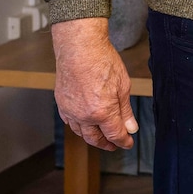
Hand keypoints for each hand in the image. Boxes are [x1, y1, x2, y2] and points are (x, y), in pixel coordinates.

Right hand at [51, 18, 138, 150]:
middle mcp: (83, 116)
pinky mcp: (61, 103)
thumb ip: (125, 111)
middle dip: (106, 144)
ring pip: (80, 132)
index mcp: (102, 113)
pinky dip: (78, 127)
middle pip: (95, 138)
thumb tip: (131, 128)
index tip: (129, 143)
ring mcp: (70, 110)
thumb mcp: (123, 86)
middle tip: (115, 145)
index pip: (114, 134)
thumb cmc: (103, 62)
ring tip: (101, 137)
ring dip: (91, 137)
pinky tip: (84, 124)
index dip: (123, 141)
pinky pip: (69, 122)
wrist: (80, 48)